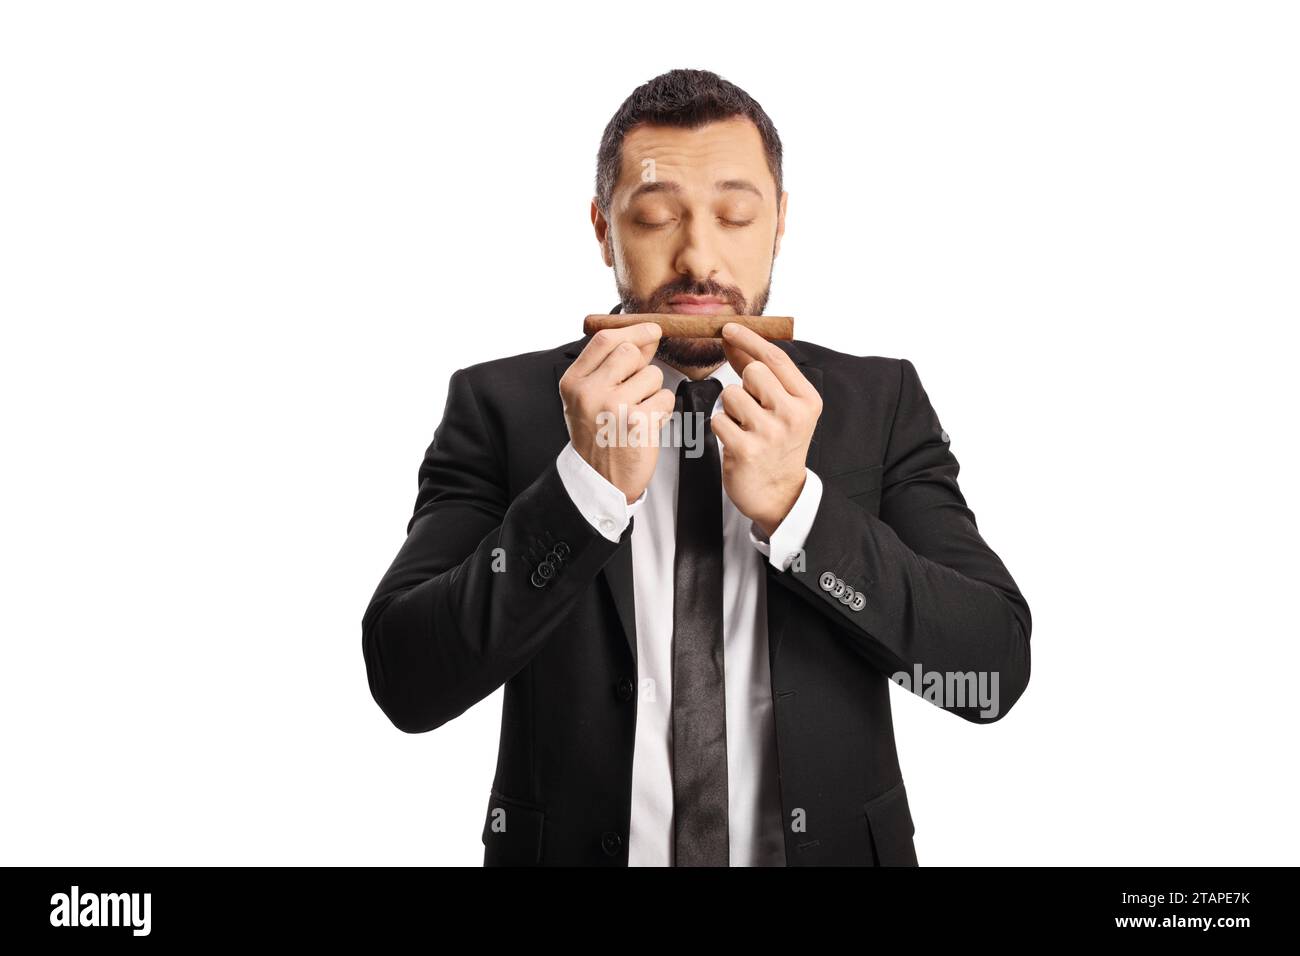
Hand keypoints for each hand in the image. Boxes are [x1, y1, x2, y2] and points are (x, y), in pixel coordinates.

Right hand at [559, 322, 675, 503]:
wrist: (600, 480)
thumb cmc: (598, 435)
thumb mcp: (590, 398)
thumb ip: (612, 365)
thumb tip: (648, 335)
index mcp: (573, 382)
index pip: (605, 340)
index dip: (634, 330)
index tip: (652, 330)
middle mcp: (590, 392)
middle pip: (631, 353)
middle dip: (643, 366)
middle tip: (638, 389)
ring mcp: (613, 407)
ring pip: (653, 376)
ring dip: (654, 392)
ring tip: (638, 412)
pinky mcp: (638, 422)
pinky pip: (665, 398)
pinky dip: (662, 410)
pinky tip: (646, 426)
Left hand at [711, 322, 822, 536]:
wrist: (779, 494)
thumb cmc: (778, 446)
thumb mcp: (783, 408)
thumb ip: (763, 374)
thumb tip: (734, 339)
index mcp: (807, 401)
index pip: (776, 358)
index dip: (749, 338)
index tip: (729, 328)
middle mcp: (792, 415)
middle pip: (753, 372)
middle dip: (743, 384)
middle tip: (751, 408)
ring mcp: (770, 433)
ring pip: (731, 394)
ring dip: (731, 409)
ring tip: (745, 427)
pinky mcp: (746, 450)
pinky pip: (718, 419)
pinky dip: (722, 427)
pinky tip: (736, 441)